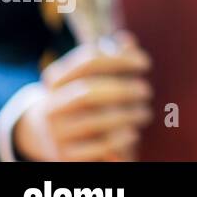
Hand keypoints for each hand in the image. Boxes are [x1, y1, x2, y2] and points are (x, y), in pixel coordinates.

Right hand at [13, 31, 153, 161]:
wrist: (52, 137)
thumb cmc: (84, 99)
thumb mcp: (94, 76)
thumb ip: (113, 57)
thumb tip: (127, 40)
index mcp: (55, 80)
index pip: (88, 61)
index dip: (121, 59)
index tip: (146, 63)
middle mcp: (50, 106)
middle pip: (88, 92)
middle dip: (123, 90)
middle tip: (146, 91)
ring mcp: (55, 133)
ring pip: (94, 121)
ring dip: (127, 115)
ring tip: (145, 113)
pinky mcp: (65, 156)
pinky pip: (96, 147)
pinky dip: (118, 139)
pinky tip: (133, 133)